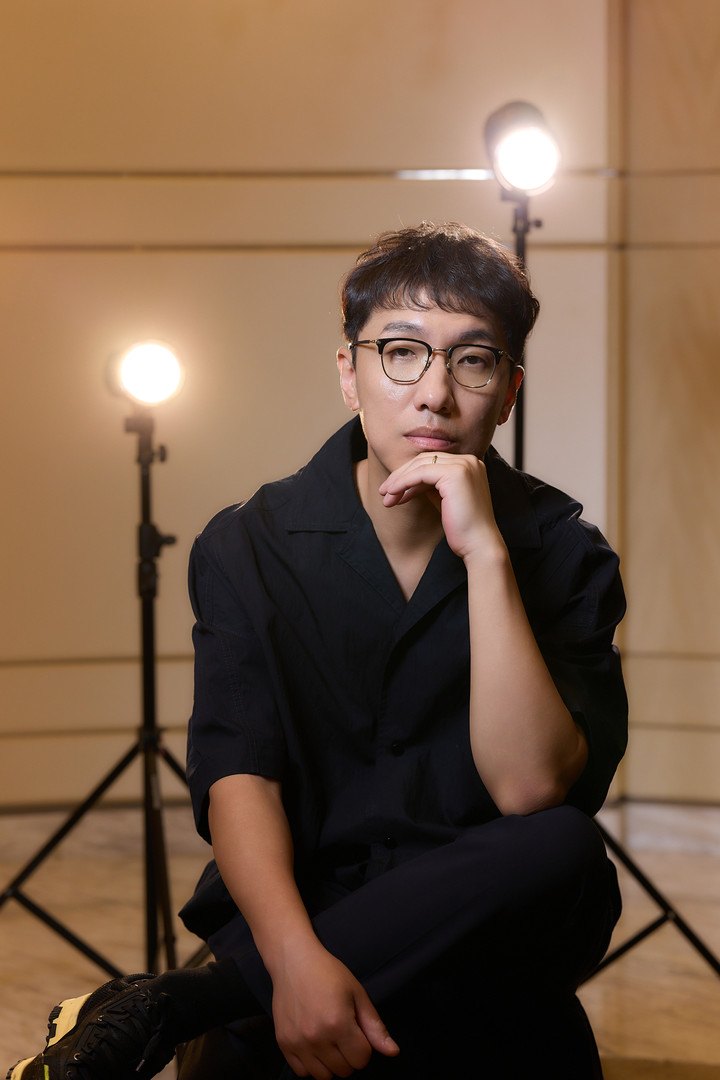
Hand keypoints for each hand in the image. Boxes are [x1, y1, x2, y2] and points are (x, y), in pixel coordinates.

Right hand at [269, 937, 398, 1078]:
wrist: (293, 961)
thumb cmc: (327, 973)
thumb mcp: (357, 994)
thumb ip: (375, 1027)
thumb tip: (393, 1052)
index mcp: (338, 1023)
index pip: (362, 1059)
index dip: (364, 1046)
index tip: (357, 1030)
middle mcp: (316, 1037)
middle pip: (344, 1070)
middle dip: (349, 1055)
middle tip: (343, 1032)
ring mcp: (298, 1042)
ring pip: (324, 1076)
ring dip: (331, 1063)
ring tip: (329, 1040)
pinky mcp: (284, 1043)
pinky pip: (302, 1072)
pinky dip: (311, 1064)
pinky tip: (314, 1044)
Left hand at [378, 451, 501, 560]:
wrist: (479, 544)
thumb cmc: (462, 527)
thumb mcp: (443, 498)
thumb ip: (430, 484)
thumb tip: (407, 479)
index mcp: (470, 464)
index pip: (432, 461)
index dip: (409, 474)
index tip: (393, 490)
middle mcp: (469, 460)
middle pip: (425, 460)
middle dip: (401, 476)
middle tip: (384, 493)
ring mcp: (464, 465)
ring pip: (420, 465)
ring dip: (399, 481)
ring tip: (386, 498)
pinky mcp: (455, 473)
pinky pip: (420, 473)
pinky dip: (403, 482)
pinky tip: (392, 494)